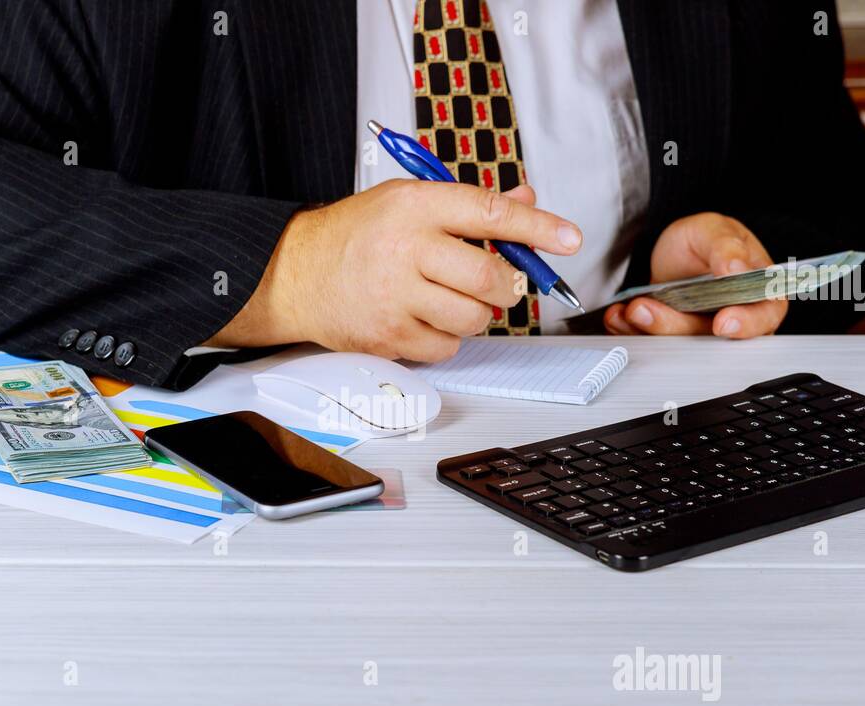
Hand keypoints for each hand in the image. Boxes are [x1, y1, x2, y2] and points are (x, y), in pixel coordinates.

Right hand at [208, 180, 582, 361]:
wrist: (295, 273)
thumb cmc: (356, 235)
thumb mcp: (408, 201)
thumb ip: (469, 205)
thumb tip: (526, 200)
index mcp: (415, 205)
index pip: (490, 213)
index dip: (537, 227)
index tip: (569, 238)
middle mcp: (405, 248)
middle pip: (489, 277)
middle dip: (505, 286)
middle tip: (498, 283)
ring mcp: (395, 296)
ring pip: (474, 318)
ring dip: (475, 314)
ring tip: (448, 298)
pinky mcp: (388, 336)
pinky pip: (447, 347)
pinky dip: (447, 337)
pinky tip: (423, 318)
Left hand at [603, 213, 787, 338]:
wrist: (673, 252)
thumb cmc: (705, 240)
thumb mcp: (713, 231)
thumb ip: (726, 247)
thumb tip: (736, 269)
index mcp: (757, 294)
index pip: (763, 317)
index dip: (745, 324)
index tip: (722, 323)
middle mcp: (732, 319)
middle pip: (712, 338)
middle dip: (676, 326)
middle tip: (647, 310)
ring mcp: (699, 332)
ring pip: (679, 343)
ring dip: (651, 328)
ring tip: (632, 308)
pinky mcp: (671, 337)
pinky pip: (654, 342)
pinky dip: (632, 330)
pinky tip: (618, 316)